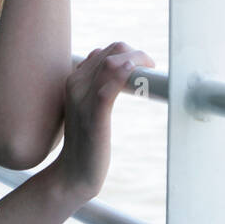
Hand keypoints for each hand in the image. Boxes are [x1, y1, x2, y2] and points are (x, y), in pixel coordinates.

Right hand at [51, 41, 154, 202]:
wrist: (73, 173)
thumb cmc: (86, 141)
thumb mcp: (88, 108)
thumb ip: (97, 88)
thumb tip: (117, 69)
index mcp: (74, 81)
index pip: (105, 51)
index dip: (129, 53)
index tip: (144, 67)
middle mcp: (76, 85)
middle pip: (111, 52)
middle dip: (137, 55)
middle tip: (151, 71)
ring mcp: (83, 99)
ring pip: (111, 63)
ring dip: (137, 61)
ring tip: (151, 71)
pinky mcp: (94, 116)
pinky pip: (109, 87)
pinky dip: (125, 75)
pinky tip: (138, 74)